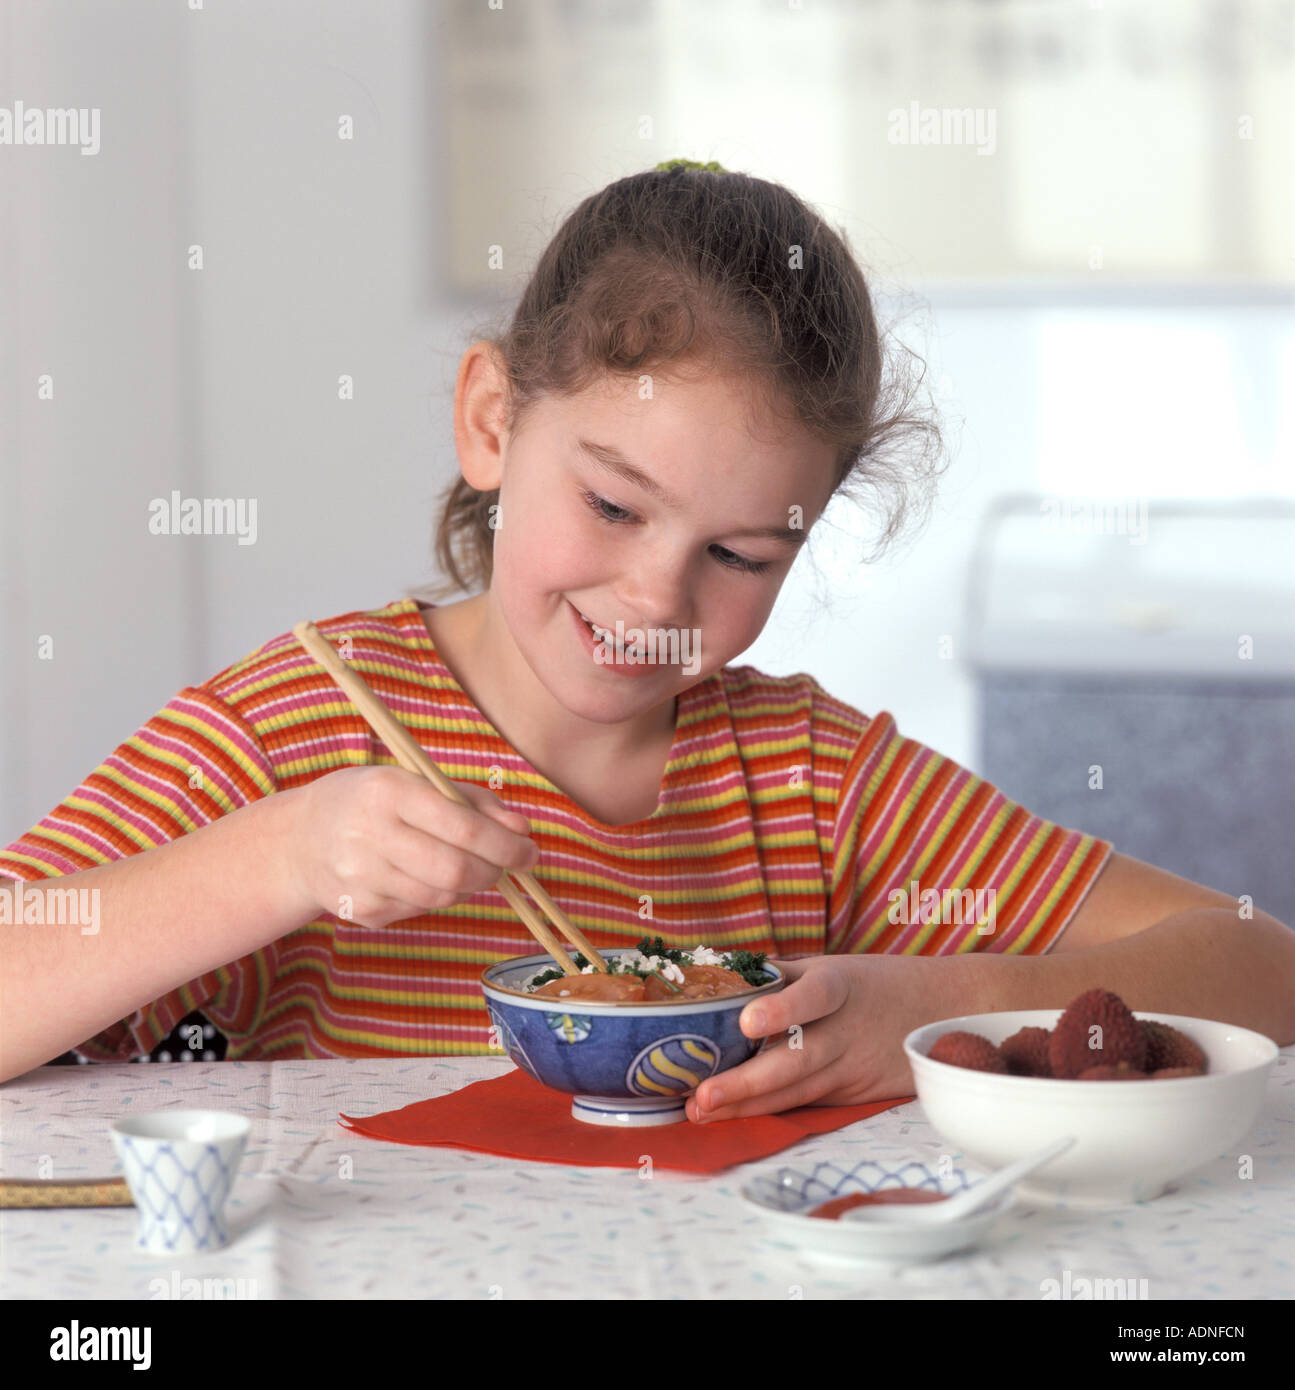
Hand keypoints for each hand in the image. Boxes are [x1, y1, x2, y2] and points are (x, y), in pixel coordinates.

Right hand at [284, 766, 538, 928]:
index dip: (507, 846)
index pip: (463, 828)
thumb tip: (522, 831)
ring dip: (470, 885)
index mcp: (388, 792)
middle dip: (494, 871)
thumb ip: (474, 803)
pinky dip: (438, 896)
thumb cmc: (372, 801)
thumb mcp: (416, 781)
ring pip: (442, 897)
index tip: (530, 851)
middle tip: (507, 864)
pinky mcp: (360, 911)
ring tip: (467, 867)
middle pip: (455, 871)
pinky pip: (420, 910)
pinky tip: (425, 876)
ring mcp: (361, 879)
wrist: (301, 840)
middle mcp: (368, 836)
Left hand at [686, 952, 947, 1121]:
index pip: (814, 996)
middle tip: (702, 1096)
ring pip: (797, 1092)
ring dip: (748, 1106)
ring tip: (702, 1112)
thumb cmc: (873, 984)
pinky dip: (770, 1111)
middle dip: (746, 1083)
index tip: (747, 1022)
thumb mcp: (833, 966)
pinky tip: (732, 1116)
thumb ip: (782, 975)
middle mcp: (846, 1030)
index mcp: (840, 985)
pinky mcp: (855, 1096)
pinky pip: (807, 1104)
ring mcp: (853, 1069)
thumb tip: (719, 973)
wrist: (943, 1012)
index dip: (782, 1009)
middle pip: (797, 1061)